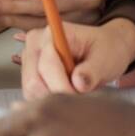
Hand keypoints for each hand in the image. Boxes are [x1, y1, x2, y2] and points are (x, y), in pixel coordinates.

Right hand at [20, 18, 134, 99]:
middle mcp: (34, 45)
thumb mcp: (105, 58)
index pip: (46, 65)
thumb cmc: (105, 50)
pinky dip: (49, 101)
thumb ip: (91, 71)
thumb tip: (78, 83)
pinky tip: (66, 94)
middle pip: (34, 81)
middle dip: (56, 94)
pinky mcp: (30, 75)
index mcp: (50, 34)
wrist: (104, 50)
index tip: (80, 94)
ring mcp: (29, 61)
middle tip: (79, 97)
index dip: (62, 85)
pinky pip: (33, 96)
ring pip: (32, 91)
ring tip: (75, 93)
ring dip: (53, 99)